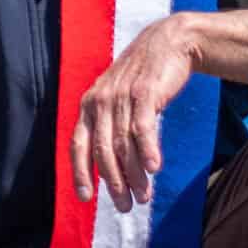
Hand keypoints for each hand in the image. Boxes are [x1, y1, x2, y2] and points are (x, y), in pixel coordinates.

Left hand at [70, 14, 199, 209]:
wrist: (169, 42)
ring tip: (143, 195)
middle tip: (126, 205)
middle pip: (102, 150)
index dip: (80, 172)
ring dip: (133, 174)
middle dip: (113, 182)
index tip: (85, 197)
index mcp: (89, 105)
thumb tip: (111, 166)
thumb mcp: (118, 99)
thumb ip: (111, 127)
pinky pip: (143, 127)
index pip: (78, 145)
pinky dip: (147, 150)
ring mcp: (121, 96)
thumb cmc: (144, 78)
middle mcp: (100, 101)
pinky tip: (154, 169)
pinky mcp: (145, 92)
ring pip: (123, 144)